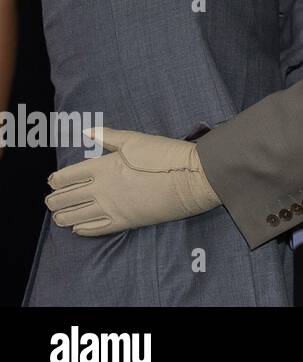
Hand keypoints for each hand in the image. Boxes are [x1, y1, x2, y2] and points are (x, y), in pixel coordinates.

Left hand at [45, 127, 220, 236]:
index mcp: (103, 166)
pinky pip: (95, 230)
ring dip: (63, 217)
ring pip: (76, 216)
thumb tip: (86, 131)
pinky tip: (77, 228)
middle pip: (67, 198)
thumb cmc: (165, 154)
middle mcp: (102, 189)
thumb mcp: (136, 139)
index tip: (53, 182)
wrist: (191, 178)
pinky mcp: (124, 222)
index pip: (67, 176)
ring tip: (58, 216)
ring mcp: (112, 208)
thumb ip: (108, 137)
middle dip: (54, 201)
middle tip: (52, 201)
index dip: (56, 180)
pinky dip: (82, 230)